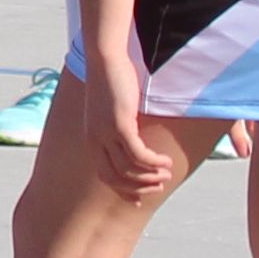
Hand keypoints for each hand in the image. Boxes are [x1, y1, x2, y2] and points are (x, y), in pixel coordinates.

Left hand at [78, 60, 181, 199]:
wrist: (105, 59)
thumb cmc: (111, 81)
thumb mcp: (113, 110)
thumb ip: (119, 127)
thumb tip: (134, 140)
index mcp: (91, 139)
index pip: (105, 175)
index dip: (123, 190)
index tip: (139, 198)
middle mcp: (94, 140)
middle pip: (115, 178)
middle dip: (138, 188)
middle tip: (160, 186)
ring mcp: (105, 133)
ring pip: (129, 169)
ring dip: (150, 176)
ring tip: (167, 173)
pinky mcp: (118, 125)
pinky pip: (139, 154)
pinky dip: (154, 162)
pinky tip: (166, 161)